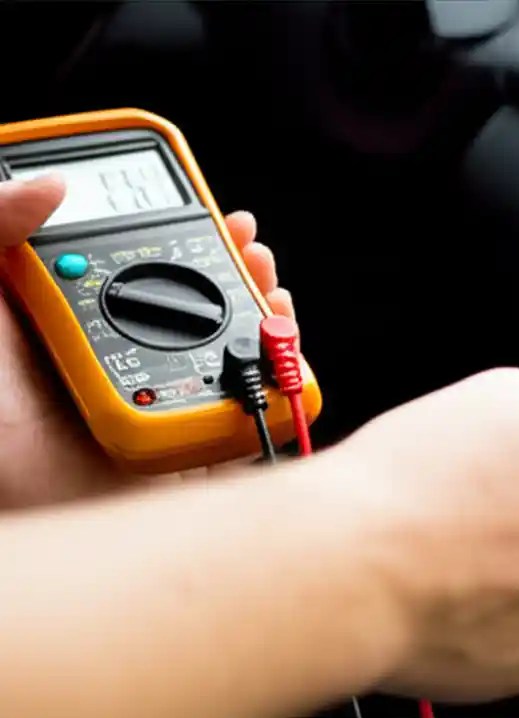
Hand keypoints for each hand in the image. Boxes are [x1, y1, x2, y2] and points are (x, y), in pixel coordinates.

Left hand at [0, 174, 295, 507]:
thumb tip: (49, 187)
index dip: (163, 226)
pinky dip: (282, 375)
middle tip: (247, 238)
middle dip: (228, 260)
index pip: (119, 260)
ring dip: (262, 308)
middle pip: (187, 296)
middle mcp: (119, 358)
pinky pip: (251, 411)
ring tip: (269, 281)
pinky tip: (280, 341)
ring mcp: (161, 402)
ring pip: (228, 345)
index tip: (194, 201)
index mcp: (66, 322)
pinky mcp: (194, 449)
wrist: (22, 519)